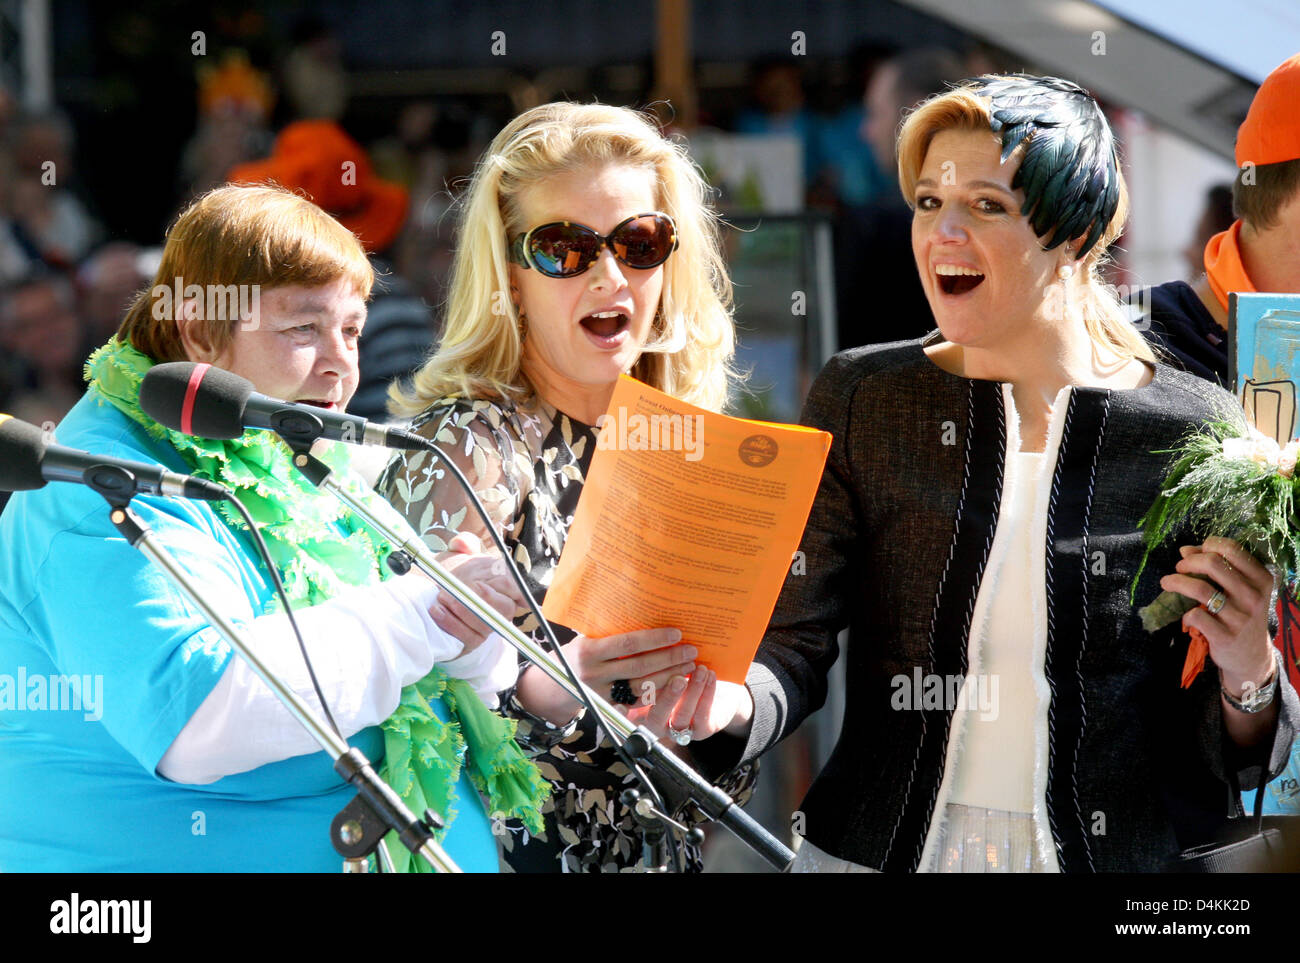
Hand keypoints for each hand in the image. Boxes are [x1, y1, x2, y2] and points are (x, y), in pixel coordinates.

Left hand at [429, 532, 524, 651]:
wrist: (425, 598)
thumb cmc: (448, 577)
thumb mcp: (455, 556)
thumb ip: (463, 544)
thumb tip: (464, 543)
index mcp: (500, 586)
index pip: (515, 588)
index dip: (507, 587)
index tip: (485, 583)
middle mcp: (497, 608)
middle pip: (506, 608)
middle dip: (486, 599)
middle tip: (467, 589)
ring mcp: (486, 626)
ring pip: (486, 623)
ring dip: (463, 609)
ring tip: (442, 596)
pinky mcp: (471, 642)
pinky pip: (467, 636)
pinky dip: (451, 622)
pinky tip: (436, 610)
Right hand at [515, 627, 695, 725]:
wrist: (553, 686)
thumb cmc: (576, 653)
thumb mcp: (585, 637)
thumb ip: (609, 629)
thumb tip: (643, 608)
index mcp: (589, 651)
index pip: (628, 644)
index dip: (654, 639)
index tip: (676, 634)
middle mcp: (595, 674)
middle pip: (640, 667)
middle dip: (669, 658)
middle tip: (691, 650)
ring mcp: (602, 694)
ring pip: (642, 687)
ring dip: (670, 677)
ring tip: (689, 666)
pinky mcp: (609, 707)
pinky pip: (639, 702)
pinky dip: (659, 692)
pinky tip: (676, 683)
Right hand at [630, 667, 754, 746]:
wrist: (717, 688)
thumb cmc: (682, 671)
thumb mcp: (662, 668)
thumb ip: (650, 663)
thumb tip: (644, 644)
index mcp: (640, 710)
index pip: (630, 709)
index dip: (628, 704)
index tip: (632, 693)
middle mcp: (656, 723)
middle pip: (656, 716)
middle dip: (668, 697)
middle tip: (678, 679)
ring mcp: (679, 730)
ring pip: (682, 715)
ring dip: (692, 691)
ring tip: (700, 669)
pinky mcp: (702, 730)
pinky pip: (703, 714)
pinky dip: (707, 693)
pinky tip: (710, 675)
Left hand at [1159, 536, 1275, 692]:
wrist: (1251, 655)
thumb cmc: (1241, 613)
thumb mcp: (1239, 589)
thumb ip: (1217, 566)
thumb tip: (1185, 550)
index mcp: (1261, 579)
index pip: (1232, 549)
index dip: (1208, 545)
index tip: (1194, 554)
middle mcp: (1254, 596)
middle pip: (1212, 564)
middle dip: (1188, 562)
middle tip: (1179, 568)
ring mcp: (1240, 617)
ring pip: (1200, 589)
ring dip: (1176, 582)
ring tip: (1167, 582)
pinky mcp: (1225, 636)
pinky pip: (1195, 615)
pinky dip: (1184, 612)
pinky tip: (1186, 614)